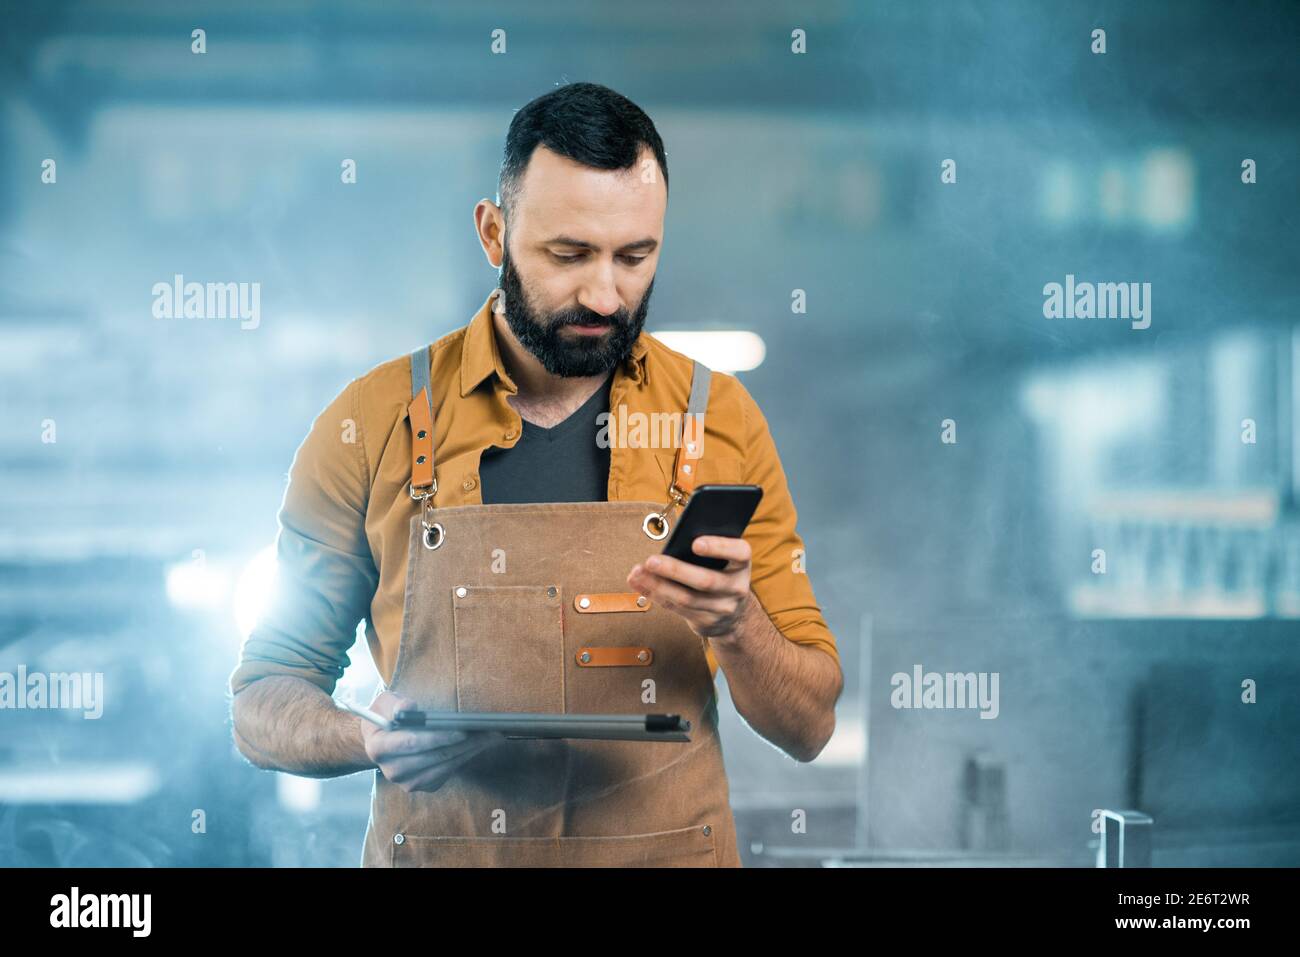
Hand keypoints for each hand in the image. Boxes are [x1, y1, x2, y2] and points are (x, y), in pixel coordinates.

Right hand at [360, 691, 502, 792]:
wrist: (381, 741)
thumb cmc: (387, 717)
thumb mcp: (385, 703)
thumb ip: (395, 703)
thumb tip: (409, 707)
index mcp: (379, 748)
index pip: (412, 743)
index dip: (438, 737)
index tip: (462, 731)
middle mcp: (393, 770)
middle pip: (435, 757)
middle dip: (465, 743)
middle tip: (490, 731)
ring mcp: (408, 782)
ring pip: (446, 766)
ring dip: (471, 751)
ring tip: (492, 736)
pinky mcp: (424, 786)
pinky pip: (449, 772)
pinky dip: (466, 758)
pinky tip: (480, 745)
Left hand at [626, 535, 753, 639]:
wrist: (734, 615)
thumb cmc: (721, 573)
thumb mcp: (724, 559)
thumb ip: (707, 549)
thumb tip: (673, 540)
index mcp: (742, 564)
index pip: (738, 552)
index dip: (718, 547)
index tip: (695, 543)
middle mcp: (737, 587)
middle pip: (706, 580)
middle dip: (675, 570)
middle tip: (651, 561)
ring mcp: (722, 608)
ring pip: (686, 598)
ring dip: (658, 585)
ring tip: (637, 573)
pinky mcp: (705, 622)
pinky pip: (676, 608)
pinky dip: (654, 594)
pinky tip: (640, 583)